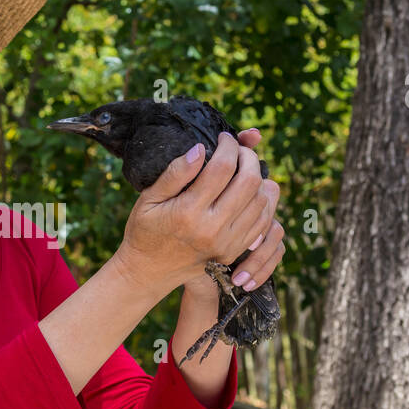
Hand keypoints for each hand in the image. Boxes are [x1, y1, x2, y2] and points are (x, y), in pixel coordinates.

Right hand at [117, 130, 275, 299]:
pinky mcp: (234, 251)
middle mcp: (211, 228)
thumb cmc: (145, 229)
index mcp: (188, 212)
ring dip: (257, 177)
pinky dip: (261, 200)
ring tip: (244, 167)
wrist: (149, 271)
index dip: (229, 146)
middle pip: (249, 182)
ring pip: (260, 200)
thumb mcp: (149, 198)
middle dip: (249, 157)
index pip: (223, 168)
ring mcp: (226, 243)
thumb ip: (174, 173)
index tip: (224, 137)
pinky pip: (262, 221)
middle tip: (239, 149)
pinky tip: (249, 190)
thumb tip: (200, 149)